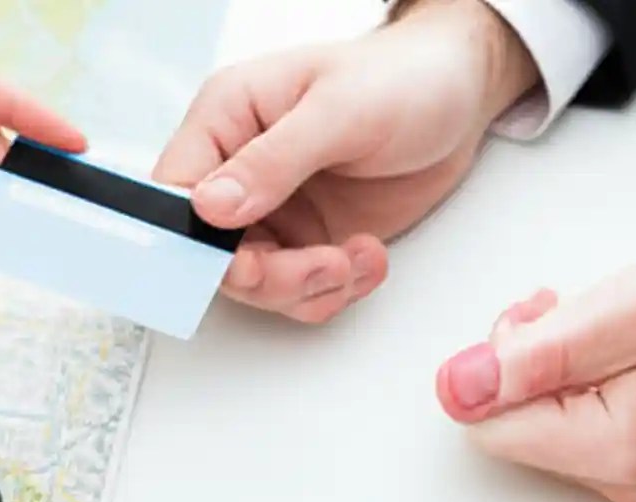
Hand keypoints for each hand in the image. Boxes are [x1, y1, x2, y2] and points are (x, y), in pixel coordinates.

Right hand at [152, 0, 537, 322]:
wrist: (460, 94)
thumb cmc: (403, 77)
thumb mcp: (339, 111)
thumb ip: (271, 161)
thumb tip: (210, 206)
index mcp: (227, 120)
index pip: (175, 191)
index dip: (196, 239)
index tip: (244, 262)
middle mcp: (239, 169)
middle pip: (212, 254)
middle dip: (268, 276)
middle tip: (321, 266)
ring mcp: (274, 209)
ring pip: (256, 284)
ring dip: (308, 287)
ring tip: (355, 257)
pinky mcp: (309, 238)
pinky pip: (300, 290)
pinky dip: (335, 289)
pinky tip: (367, 256)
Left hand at [435, 240, 635, 501]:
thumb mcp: (625, 311)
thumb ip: (532, 356)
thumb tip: (456, 386)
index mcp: (610, 452)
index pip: (486, 424)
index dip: (496, 364)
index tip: (541, 324)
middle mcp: (619, 479)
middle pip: (509, 422)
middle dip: (523, 359)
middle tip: (572, 317)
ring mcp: (631, 472)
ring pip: (538, 415)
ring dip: (551, 360)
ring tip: (606, 327)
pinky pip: (571, 415)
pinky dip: (578, 372)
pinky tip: (616, 346)